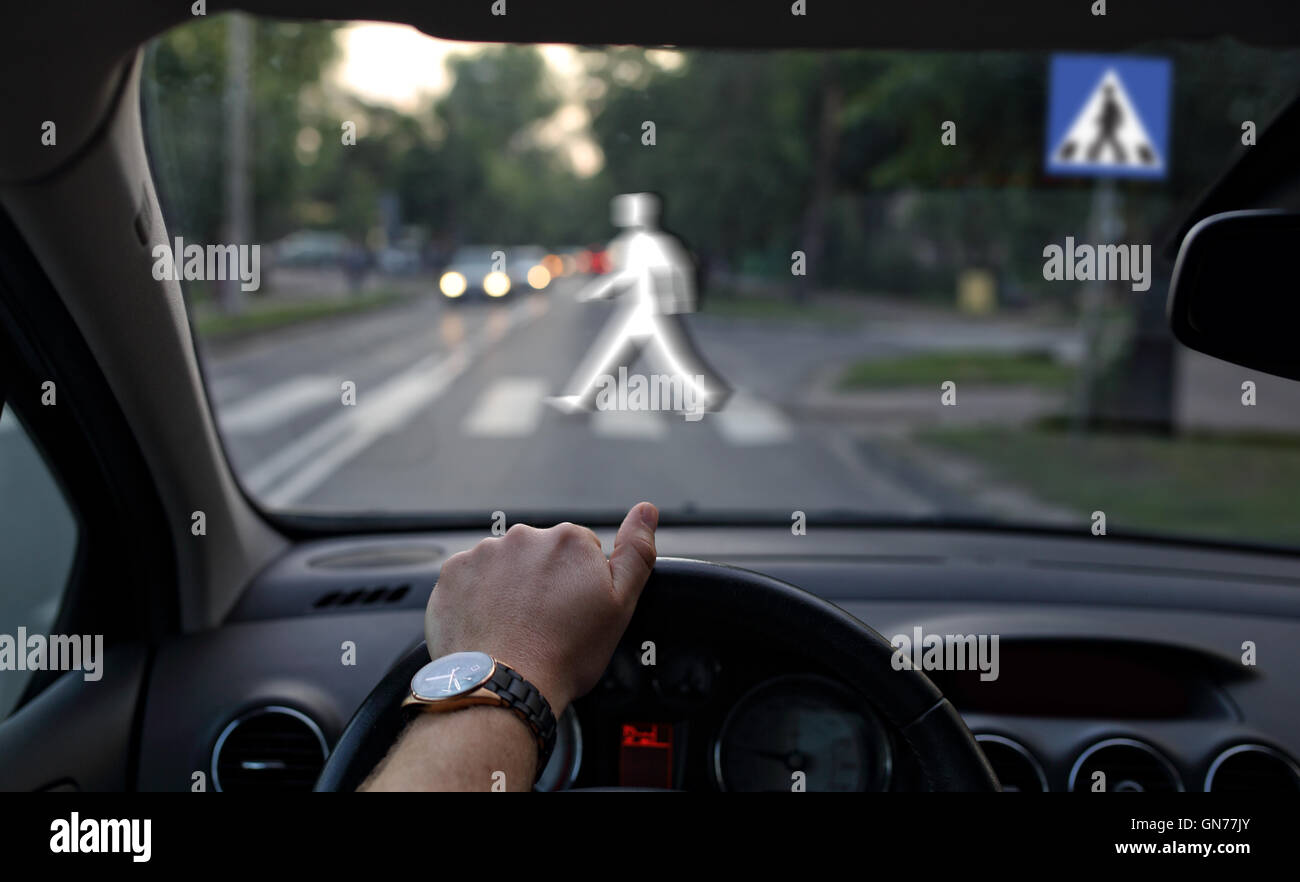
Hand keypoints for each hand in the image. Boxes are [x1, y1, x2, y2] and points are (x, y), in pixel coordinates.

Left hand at [425, 502, 658, 714]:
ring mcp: (484, 554)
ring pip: (505, 566)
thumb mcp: (620, 606)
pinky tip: (489, 625)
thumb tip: (646, 510)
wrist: (503, 686)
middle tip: (544, 624)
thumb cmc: (565, 653)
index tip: (573, 612)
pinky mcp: (452, 573)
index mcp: (569, 540)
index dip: (580, 585)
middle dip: (544, 582)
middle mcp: (524, 537)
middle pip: (541, 555)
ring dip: (510, 588)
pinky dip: (478, 597)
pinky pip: (470, 579)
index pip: (581, 552)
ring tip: (515, 628)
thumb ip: (636, 552)